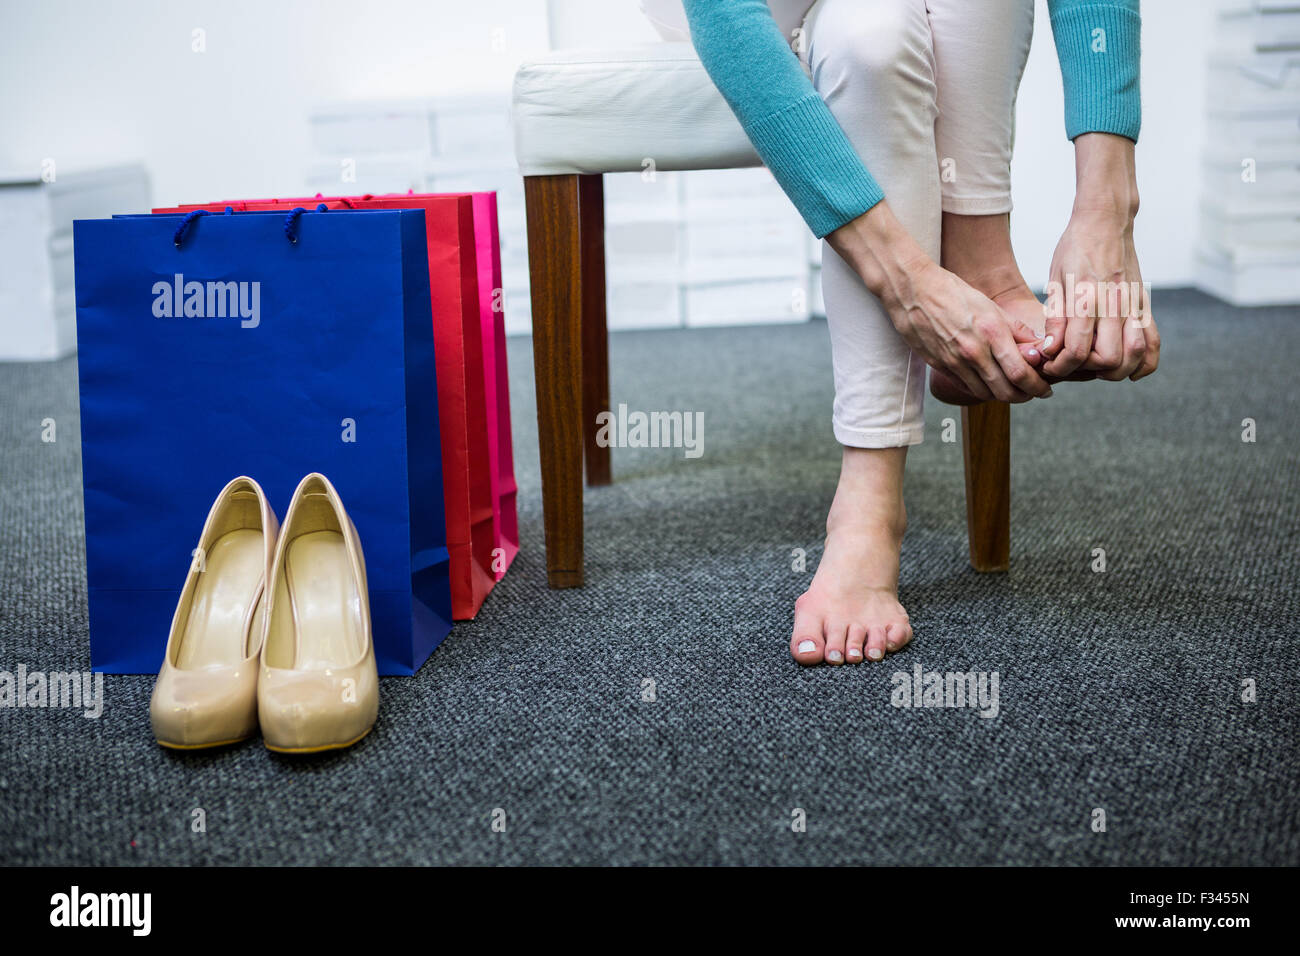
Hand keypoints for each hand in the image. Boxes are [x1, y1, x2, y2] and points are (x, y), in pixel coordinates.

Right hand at [829, 202, 1051, 402]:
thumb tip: (1038, 347)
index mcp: (991, 333)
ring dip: (1003, 396)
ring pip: (986, 393)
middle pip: (1006, 390)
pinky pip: (965, 387)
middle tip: (1032, 393)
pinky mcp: (939, 366)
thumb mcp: (990, 306)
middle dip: (1024, 396)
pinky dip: (981, 390)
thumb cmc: (952, 292)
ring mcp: (954, 362)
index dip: (1037, 386)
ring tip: (1013, 389)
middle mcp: (973, 351)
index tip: (1046, 389)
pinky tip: (988, 384)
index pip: (1021, 372)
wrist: (912, 290)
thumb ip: (1015, 330)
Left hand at [1041, 133, 1159, 380]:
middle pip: (1108, 360)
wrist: (1106, 221)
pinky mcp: (1144, 305)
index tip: (1049, 364)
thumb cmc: (1075, 249)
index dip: (1060, 365)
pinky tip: (1129, 371)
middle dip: (1085, 371)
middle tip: (1070, 365)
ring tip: (1093, 366)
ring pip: (1134, 356)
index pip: (1077, 349)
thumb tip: (1050, 351)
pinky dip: (1145, 363)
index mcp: (1087, 297)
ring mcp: (1134, 305)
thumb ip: (1056, 318)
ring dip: (1113, 370)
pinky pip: (1154, 342)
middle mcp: (1114, 304)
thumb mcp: (1056, 281)